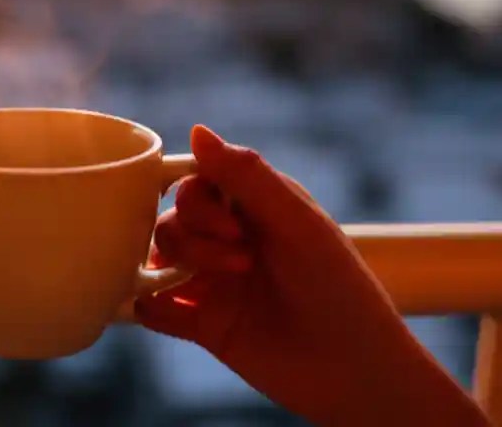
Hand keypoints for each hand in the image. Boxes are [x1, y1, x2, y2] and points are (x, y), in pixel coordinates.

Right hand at [136, 126, 488, 426]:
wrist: (354, 371)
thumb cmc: (339, 288)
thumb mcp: (296, 221)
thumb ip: (246, 175)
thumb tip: (197, 130)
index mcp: (256, 208)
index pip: (198, 181)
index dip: (199, 197)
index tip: (231, 222)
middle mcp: (231, 240)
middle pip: (174, 216)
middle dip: (196, 234)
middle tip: (241, 258)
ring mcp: (216, 282)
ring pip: (162, 256)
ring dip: (180, 265)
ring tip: (227, 283)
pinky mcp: (205, 324)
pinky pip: (155, 308)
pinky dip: (147, 305)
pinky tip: (157, 306)